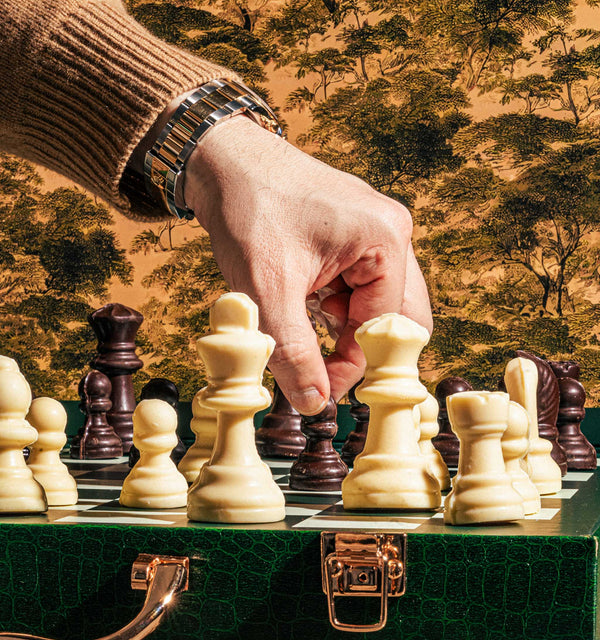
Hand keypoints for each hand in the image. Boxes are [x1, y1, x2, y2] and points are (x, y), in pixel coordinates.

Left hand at [184, 115, 431, 414]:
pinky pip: (359, 290)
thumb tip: (314, 403)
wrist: (223, 161)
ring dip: (342, 328)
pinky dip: (333, 309)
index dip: (354, 366)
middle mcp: (392, 233)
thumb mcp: (267, 291)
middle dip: (357, 347)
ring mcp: (376, 233)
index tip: (318, 391)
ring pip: (377, 308)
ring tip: (300, 318)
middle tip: (318, 366)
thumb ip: (294, 353)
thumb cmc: (248, 211)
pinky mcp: (356, 238)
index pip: (387, 329)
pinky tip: (301, 301)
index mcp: (385, 239)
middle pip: (398, 319)